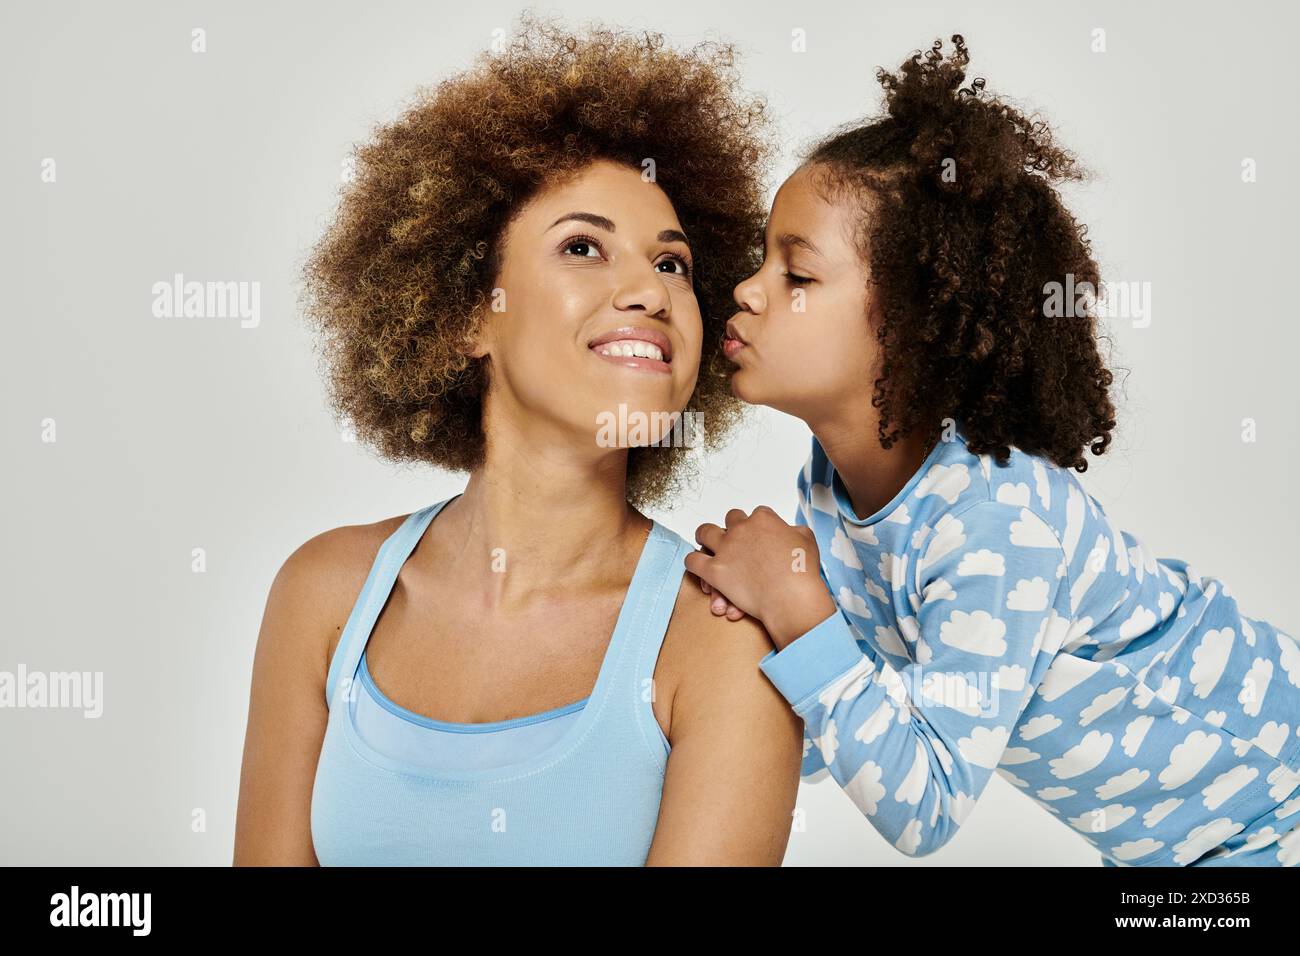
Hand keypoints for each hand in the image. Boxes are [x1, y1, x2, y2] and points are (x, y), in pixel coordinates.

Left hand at [685, 507, 837, 649]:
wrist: (791, 596)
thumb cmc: (802, 570)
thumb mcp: (806, 540)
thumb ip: (793, 531)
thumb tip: (788, 532)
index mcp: (763, 519)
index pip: (757, 514)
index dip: (758, 524)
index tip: (760, 534)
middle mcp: (741, 529)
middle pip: (731, 519)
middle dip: (732, 526)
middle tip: (733, 536)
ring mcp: (725, 549)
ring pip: (705, 533)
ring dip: (704, 536)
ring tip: (705, 543)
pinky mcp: (714, 571)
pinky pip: (693, 561)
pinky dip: (692, 562)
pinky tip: (697, 565)